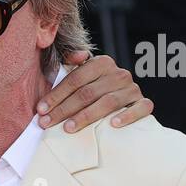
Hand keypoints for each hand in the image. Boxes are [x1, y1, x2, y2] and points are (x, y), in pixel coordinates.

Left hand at [36, 51, 151, 131]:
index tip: (41, 110)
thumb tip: (74, 56)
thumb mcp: (82, 77)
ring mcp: (132, 89)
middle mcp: (119, 74)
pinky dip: (127, 116)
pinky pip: (140, 108)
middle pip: (87, 92)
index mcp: (102, 63)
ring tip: (68, 128)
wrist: (124, 102)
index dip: (56, 95)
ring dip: (86, 116)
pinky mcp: (144, 103)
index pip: (75, 79)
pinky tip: (113, 124)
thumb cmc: (94, 92)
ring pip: (108, 102)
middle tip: (47, 123)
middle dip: (64, 109)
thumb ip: (72, 67)